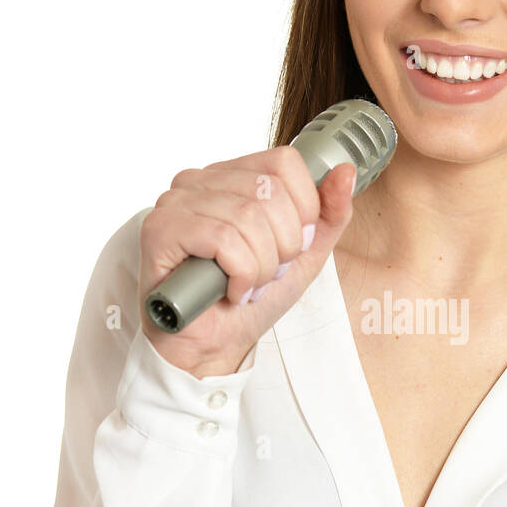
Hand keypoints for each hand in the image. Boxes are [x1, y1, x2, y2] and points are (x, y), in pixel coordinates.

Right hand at [138, 145, 356, 376]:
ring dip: (261, 266)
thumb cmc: (252, 297)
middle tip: (267, 273)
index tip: (293, 246)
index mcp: (234, 176)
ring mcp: (177, 200)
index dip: (303, 209)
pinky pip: (222, 239)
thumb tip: (345, 171)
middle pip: (269, 190)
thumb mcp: (306, 254)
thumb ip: (330, 213)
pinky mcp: (160, 228)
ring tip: (248, 285)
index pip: (284, 162)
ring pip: (247, 217)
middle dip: (282, 245)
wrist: (217, 344)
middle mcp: (202, 179)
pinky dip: (240, 274)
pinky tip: (230, 290)